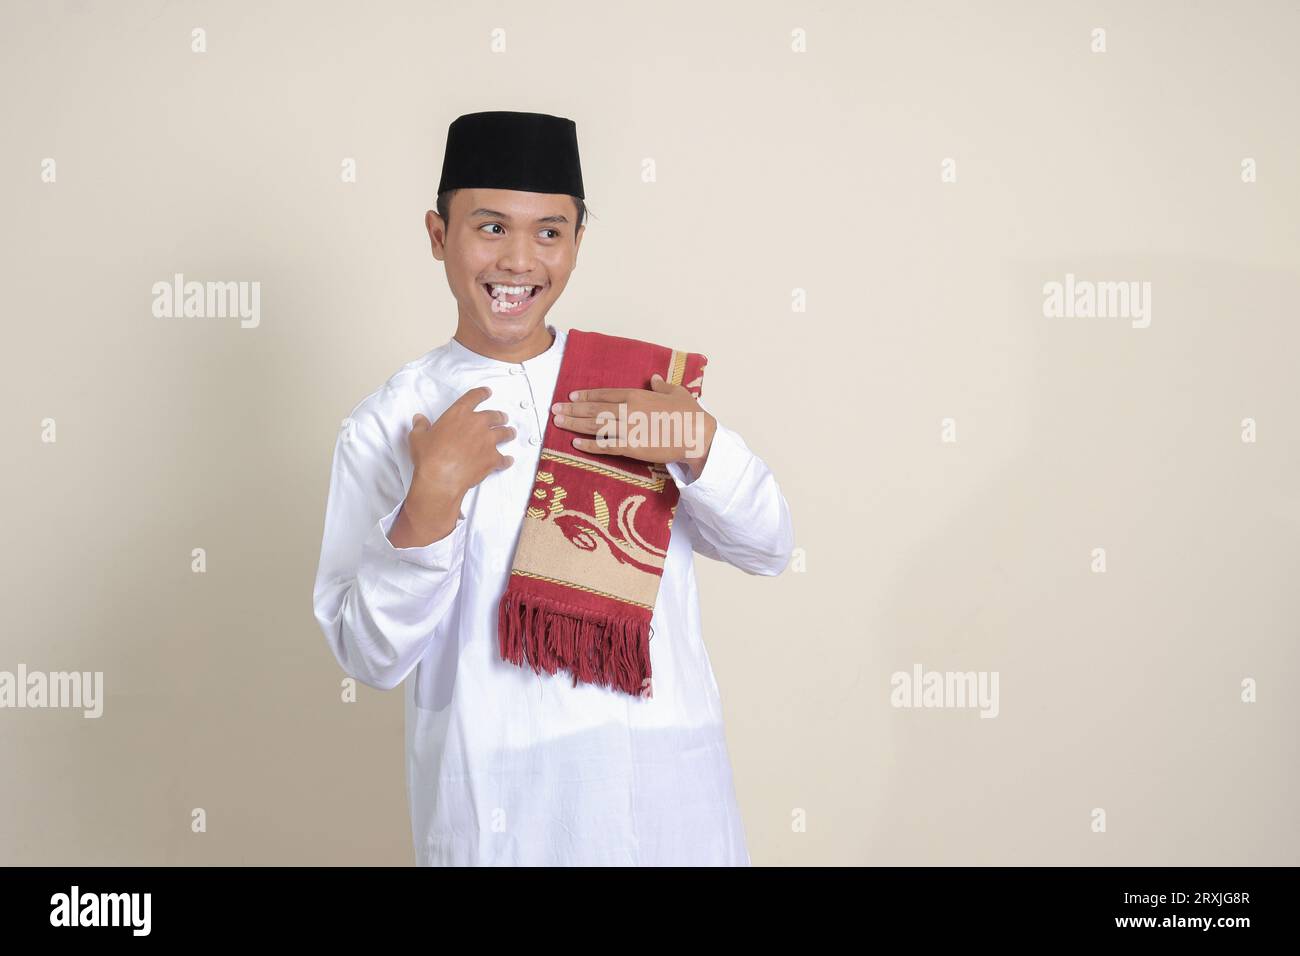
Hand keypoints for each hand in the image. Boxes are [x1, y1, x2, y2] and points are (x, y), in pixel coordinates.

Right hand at [390, 386, 513, 546]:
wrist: (441, 478)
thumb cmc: (429, 456)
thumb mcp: (418, 437)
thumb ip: (421, 426)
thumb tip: (419, 419)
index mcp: (459, 414)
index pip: (474, 397)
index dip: (482, 393)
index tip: (487, 392)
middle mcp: (477, 424)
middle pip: (494, 415)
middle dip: (499, 416)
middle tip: (502, 417)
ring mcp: (487, 441)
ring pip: (504, 433)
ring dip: (508, 432)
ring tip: (510, 433)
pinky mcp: (492, 458)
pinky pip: (504, 458)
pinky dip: (507, 460)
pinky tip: (508, 460)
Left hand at [551, 374, 716, 476]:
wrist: (697, 436)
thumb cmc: (690, 414)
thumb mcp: (677, 392)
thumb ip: (662, 385)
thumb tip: (654, 378)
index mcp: (638, 395)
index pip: (606, 393)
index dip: (587, 394)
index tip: (572, 395)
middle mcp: (629, 410)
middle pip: (595, 408)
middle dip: (573, 408)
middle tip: (555, 408)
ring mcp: (628, 429)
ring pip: (595, 425)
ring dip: (574, 423)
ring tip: (558, 421)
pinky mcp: (631, 447)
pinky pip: (605, 446)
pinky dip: (589, 445)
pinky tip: (575, 443)